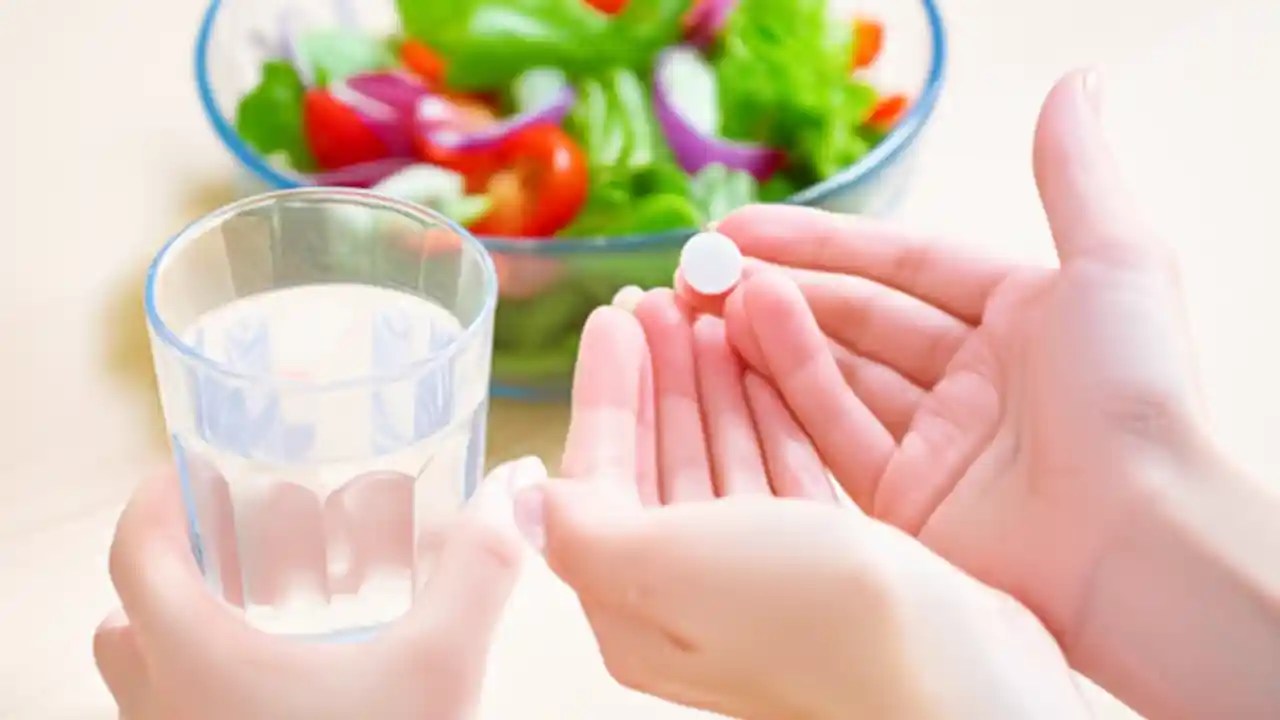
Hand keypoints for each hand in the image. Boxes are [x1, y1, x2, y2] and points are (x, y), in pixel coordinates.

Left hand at [94, 460, 541, 719]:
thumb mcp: (439, 665)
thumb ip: (478, 568)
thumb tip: (515, 488)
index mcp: (193, 657)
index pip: (135, 552)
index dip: (156, 499)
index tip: (194, 471)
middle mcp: (161, 709)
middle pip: (127, 616)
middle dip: (177, 570)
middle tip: (241, 546)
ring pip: (143, 680)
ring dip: (181, 637)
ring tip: (263, 619)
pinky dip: (206, 694)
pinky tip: (288, 696)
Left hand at [517, 303, 1089, 719]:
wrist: (954, 675)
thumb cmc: (807, 621)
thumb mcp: (664, 569)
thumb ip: (581, 528)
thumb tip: (521, 497)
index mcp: (636, 600)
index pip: (600, 473)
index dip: (606, 390)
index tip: (615, 313)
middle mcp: (693, 592)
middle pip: (660, 460)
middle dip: (660, 376)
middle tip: (666, 297)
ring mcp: (762, 577)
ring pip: (723, 459)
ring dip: (715, 387)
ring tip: (716, 314)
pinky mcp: (825, 561)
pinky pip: (781, 471)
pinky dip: (771, 416)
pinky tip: (767, 364)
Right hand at [684, 71, 1279, 717]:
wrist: (1138, 541)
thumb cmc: (1131, 395)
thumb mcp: (1114, 262)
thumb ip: (1074, 175)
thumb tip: (1071, 84)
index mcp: (1020, 321)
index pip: (901, 267)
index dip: (823, 242)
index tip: (741, 227)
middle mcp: (973, 382)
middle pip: (856, 321)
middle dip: (778, 289)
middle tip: (699, 268)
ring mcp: (937, 446)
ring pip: (836, 374)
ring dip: (770, 334)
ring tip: (702, 299)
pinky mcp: (906, 505)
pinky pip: (832, 434)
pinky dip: (786, 390)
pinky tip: (736, 347)